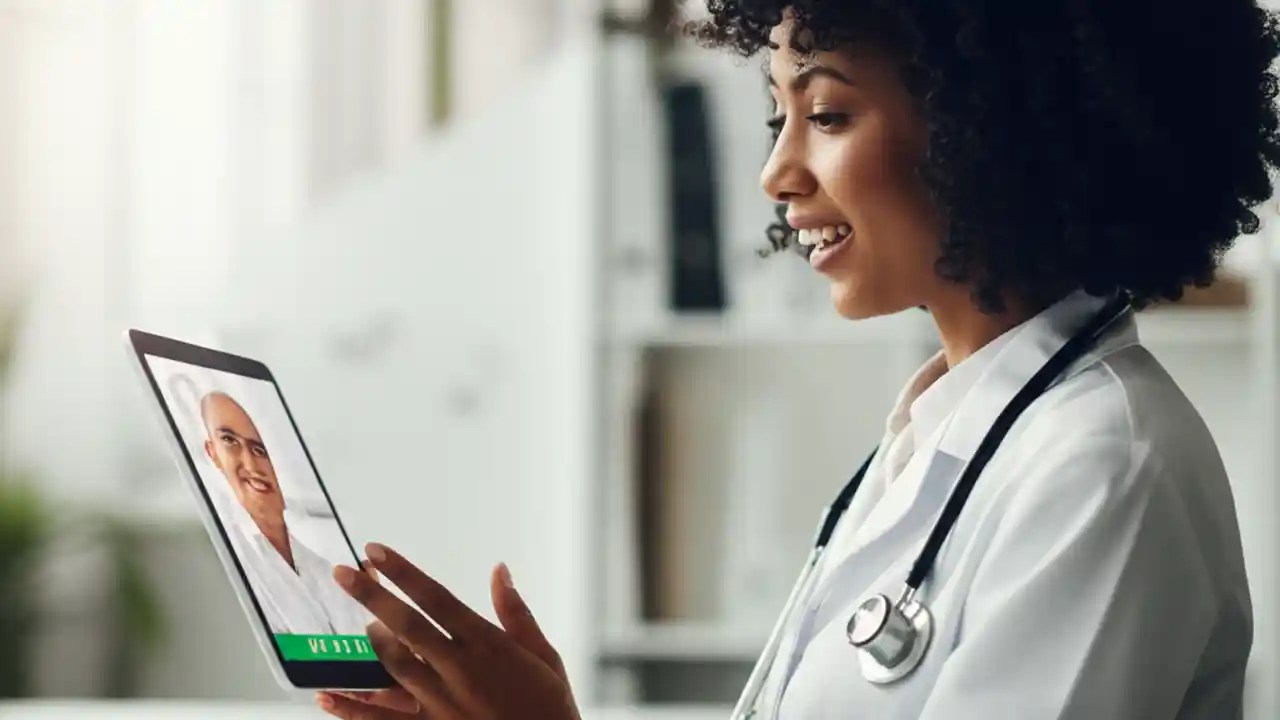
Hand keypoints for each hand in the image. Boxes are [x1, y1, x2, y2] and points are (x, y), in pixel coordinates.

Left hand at [317, 543, 579, 719]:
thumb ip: (516, 613)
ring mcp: (442, 703)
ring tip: (360, 625)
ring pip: (394, 666)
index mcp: (488, 645)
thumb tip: (499, 570)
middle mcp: (461, 670)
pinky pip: (384, 719)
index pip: (436, 598)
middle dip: (371, 596)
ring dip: (372, 642)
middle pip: (406, 625)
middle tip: (342, 574)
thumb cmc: (551, 708)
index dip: (403, 573)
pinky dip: (354, 707)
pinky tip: (329, 695)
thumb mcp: (544, 656)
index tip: (376, 552)